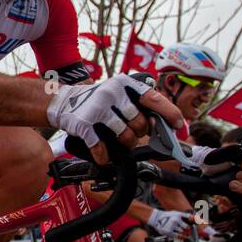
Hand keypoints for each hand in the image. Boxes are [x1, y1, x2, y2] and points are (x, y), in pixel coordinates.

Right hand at [46, 74, 183, 162]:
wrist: (63, 102)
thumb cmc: (98, 102)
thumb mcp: (119, 94)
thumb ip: (137, 106)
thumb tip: (158, 126)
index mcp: (125, 84)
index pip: (154, 99)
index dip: (170, 113)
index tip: (178, 124)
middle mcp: (113, 93)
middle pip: (140, 124)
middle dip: (139, 134)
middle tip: (131, 133)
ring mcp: (98, 108)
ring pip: (126, 137)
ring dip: (125, 144)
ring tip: (118, 141)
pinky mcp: (84, 124)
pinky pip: (102, 148)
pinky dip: (105, 157)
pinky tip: (105, 157)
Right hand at [147, 208, 192, 236]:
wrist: (156, 218)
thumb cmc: (168, 215)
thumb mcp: (177, 213)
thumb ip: (187, 216)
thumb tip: (196, 218)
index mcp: (178, 216)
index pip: (189, 220)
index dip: (193, 225)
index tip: (195, 228)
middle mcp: (175, 220)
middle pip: (187, 228)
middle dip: (189, 230)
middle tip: (191, 231)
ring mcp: (171, 226)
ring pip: (182, 232)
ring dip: (185, 233)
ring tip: (187, 234)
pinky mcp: (168, 232)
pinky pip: (177, 236)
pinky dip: (181, 236)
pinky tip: (183, 236)